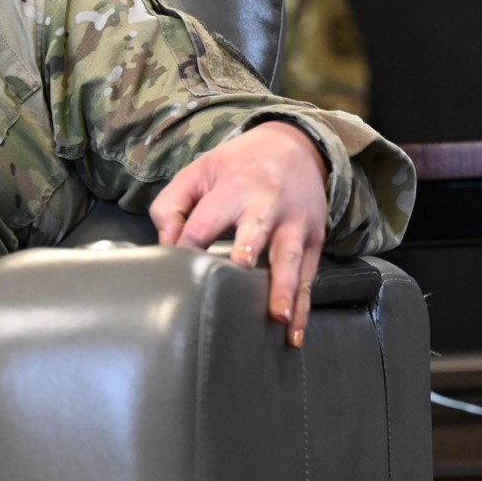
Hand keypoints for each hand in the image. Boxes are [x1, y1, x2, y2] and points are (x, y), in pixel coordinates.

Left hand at [149, 121, 329, 347]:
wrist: (295, 146)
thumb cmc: (236, 166)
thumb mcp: (197, 171)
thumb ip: (171, 206)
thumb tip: (167, 246)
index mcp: (231, 189)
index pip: (202, 225)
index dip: (187, 250)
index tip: (175, 277)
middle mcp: (266, 206)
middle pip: (254, 233)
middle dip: (245, 259)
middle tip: (235, 286)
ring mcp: (294, 225)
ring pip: (289, 259)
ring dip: (283, 289)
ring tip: (277, 318)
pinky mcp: (315, 240)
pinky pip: (309, 277)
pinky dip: (303, 307)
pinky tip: (294, 334)